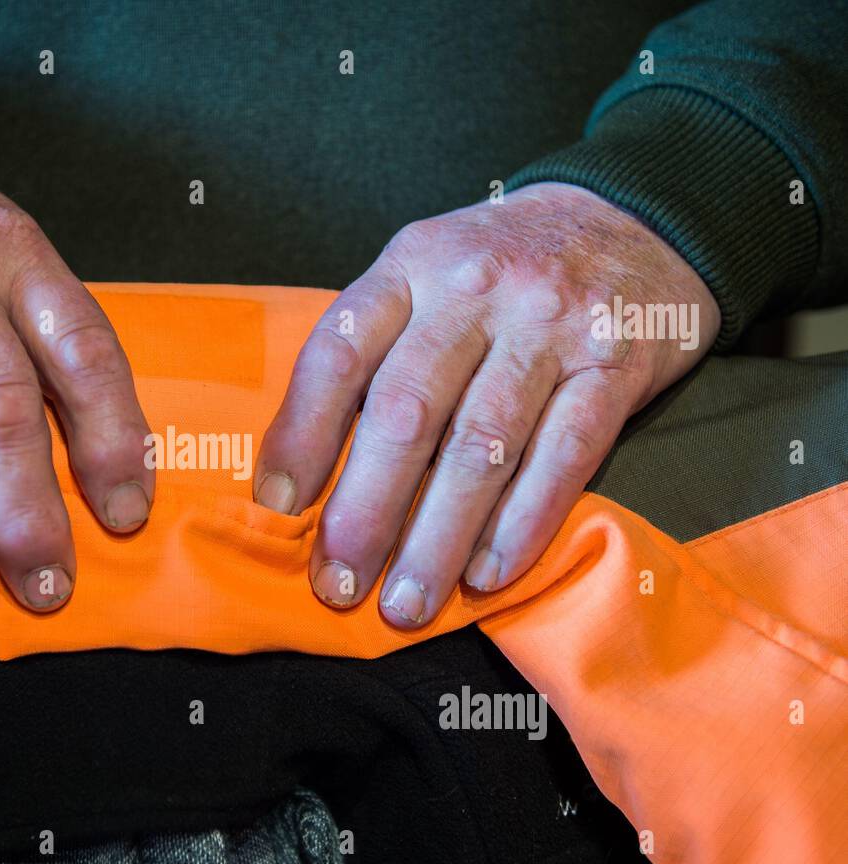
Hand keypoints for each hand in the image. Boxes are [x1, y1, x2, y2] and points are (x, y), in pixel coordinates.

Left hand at [255, 182, 719, 626]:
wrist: (631, 214)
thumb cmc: (498, 269)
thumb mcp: (423, 274)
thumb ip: (375, 349)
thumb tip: (312, 468)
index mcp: (410, 267)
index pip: (340, 353)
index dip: (301, 435)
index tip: (278, 509)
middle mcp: (475, 289)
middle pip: (408, 412)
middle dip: (366, 511)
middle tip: (338, 583)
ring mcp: (550, 324)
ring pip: (482, 446)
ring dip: (438, 538)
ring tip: (407, 603)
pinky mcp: (616, 362)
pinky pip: (564, 455)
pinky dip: (523, 522)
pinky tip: (487, 575)